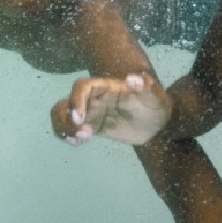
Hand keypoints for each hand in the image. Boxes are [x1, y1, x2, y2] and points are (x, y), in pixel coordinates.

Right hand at [49, 73, 169, 145]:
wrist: (158, 121)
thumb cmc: (156, 103)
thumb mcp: (155, 94)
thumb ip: (145, 85)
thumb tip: (132, 79)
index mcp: (105, 87)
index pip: (82, 87)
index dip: (76, 100)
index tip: (79, 118)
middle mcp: (94, 99)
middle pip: (66, 102)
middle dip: (64, 118)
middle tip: (79, 133)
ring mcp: (91, 113)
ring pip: (63, 116)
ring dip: (63, 127)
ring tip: (78, 140)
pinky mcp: (93, 127)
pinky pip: (72, 130)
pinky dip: (68, 136)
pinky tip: (78, 143)